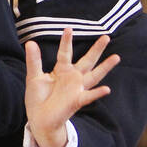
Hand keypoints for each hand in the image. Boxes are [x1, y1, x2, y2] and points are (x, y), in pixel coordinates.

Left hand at [25, 29, 119, 146]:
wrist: (39, 119)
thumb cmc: (38, 98)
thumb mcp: (33, 77)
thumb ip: (34, 60)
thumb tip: (30, 42)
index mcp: (61, 70)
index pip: (65, 52)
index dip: (66, 41)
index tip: (68, 28)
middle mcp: (72, 78)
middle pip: (87, 61)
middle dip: (96, 49)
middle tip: (106, 36)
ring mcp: (76, 89)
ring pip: (94, 75)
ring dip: (105, 67)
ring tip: (116, 57)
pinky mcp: (76, 101)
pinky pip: (89, 96)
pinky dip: (97, 93)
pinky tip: (106, 89)